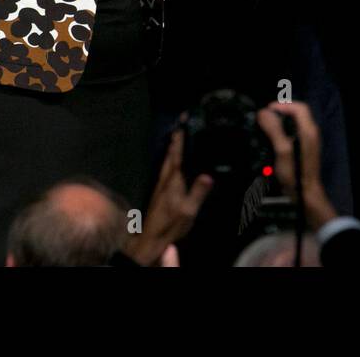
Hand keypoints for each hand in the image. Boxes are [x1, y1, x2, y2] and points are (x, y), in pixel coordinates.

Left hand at [124, 128, 213, 266]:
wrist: (152, 238)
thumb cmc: (170, 225)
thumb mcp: (189, 210)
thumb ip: (198, 192)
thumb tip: (208, 175)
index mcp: (173, 180)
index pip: (178, 154)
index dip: (181, 137)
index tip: (184, 122)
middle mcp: (165, 179)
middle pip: (171, 153)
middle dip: (176, 138)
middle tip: (182, 124)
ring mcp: (161, 184)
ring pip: (167, 160)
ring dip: (172, 147)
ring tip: (178, 137)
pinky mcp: (160, 191)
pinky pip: (167, 168)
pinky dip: (172, 158)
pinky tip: (174, 161)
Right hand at [256, 101, 336, 232]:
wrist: (304, 195)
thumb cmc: (295, 173)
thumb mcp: (282, 150)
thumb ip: (274, 129)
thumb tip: (263, 112)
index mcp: (308, 130)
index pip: (299, 107)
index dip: (283, 105)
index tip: (267, 111)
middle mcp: (310, 133)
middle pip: (296, 114)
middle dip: (279, 113)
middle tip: (263, 119)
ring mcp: (307, 142)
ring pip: (293, 124)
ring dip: (279, 123)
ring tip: (264, 128)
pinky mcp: (302, 150)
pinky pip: (292, 134)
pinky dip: (281, 133)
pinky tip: (270, 140)